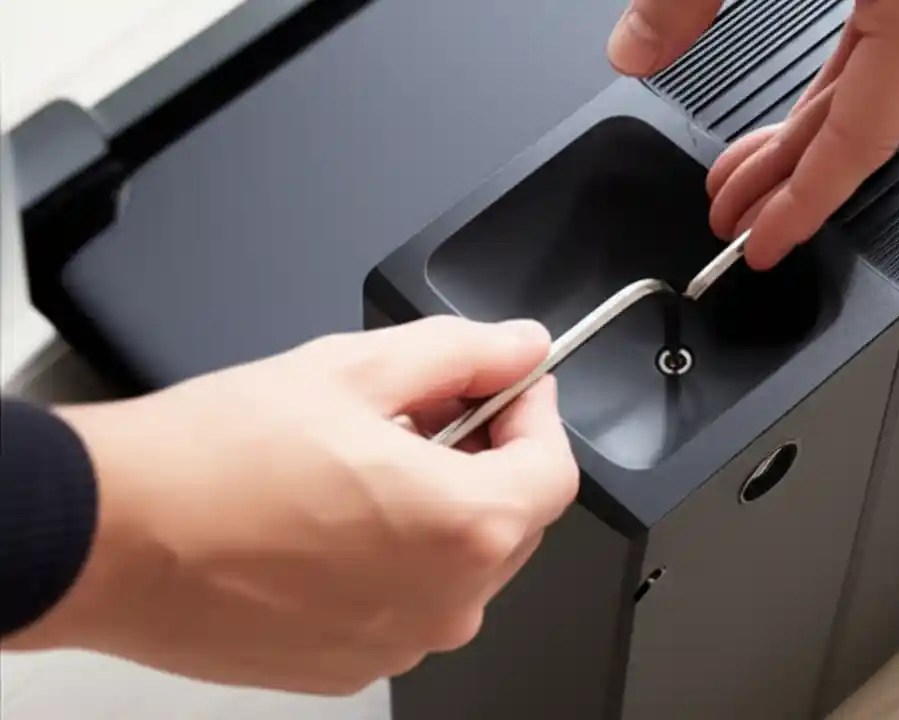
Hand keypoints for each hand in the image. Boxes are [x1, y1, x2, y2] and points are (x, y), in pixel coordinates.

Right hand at [4, 317, 577, 695]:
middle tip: (430, 410)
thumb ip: (461, 354)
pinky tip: (334, 517)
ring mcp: (398, 643)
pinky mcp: (350, 665)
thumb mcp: (354, 371)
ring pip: (459, 563)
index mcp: (464, 525)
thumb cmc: (214, 461)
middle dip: (486, 456)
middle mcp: (446, 601)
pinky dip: (393, 558)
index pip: (554, 470)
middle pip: (513, 519)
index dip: (536, 415)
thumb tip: (519, 346)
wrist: (111, 537)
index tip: (511, 387)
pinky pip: (405, 602)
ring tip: (366, 462)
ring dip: (438, 507)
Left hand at [608, 0, 898, 268]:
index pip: (859, 140)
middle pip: (868, 128)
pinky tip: (804, 110)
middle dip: (789, 183)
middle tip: (732, 222)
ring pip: (886, 93)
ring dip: (813, 138)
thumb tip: (636, 48)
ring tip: (748, 177)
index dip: (802, 205)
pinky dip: (846, 88)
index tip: (759, 247)